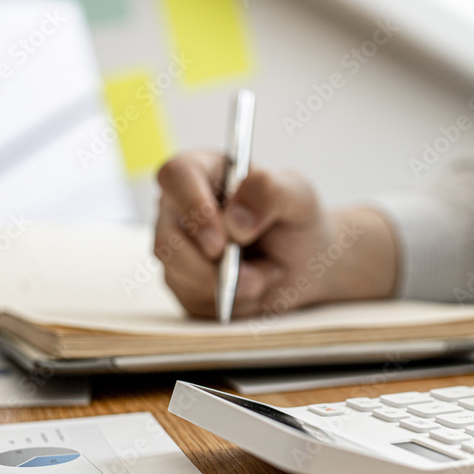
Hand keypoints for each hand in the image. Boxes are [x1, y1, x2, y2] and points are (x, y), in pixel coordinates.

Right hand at [155, 151, 398, 318]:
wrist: (305, 263)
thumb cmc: (296, 220)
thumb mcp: (298, 196)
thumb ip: (269, 193)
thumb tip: (235, 221)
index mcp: (203, 171)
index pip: (176, 175)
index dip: (192, 206)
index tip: (221, 240)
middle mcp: (181, 207)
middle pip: (168, 236)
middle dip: (211, 266)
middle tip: (253, 277)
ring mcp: (178, 247)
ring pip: (178, 272)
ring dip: (228, 285)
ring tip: (265, 276)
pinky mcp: (183, 283)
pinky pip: (193, 300)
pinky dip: (230, 301)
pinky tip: (254, 289)